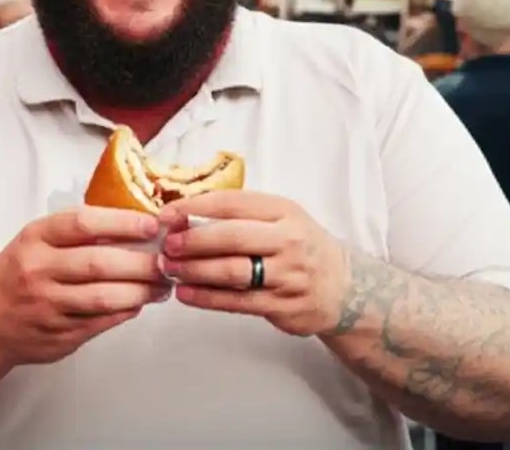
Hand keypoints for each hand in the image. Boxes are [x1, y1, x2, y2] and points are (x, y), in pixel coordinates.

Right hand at [0, 206, 170, 369]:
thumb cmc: (16, 274)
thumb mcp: (35, 242)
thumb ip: (75, 235)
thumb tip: (134, 230)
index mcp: (35, 239)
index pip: (84, 223)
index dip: (123, 223)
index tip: (152, 226)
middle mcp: (38, 270)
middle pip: (99, 263)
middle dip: (141, 263)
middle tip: (167, 261)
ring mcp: (47, 306)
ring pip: (104, 297)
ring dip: (140, 292)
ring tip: (161, 286)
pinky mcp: (57, 335)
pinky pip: (100, 322)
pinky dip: (125, 312)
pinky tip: (138, 303)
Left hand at [158, 191, 346, 336]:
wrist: (342, 286)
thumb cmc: (299, 246)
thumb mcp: (281, 218)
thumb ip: (241, 214)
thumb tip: (184, 214)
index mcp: (283, 211)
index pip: (233, 203)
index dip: (195, 207)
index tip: (168, 215)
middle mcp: (288, 240)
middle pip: (231, 237)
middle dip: (192, 241)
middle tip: (167, 244)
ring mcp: (287, 275)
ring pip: (232, 272)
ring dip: (194, 270)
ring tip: (170, 268)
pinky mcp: (282, 305)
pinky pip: (237, 302)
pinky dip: (206, 298)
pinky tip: (185, 294)